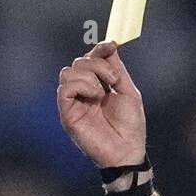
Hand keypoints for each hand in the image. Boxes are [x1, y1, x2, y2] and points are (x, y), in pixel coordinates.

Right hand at [56, 41, 145, 169]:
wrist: (127, 151)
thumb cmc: (131, 127)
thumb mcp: (128, 91)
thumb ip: (117, 69)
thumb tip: (109, 44)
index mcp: (98, 86)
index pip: (90, 59)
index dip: (98, 50)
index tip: (110, 47)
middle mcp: (83, 92)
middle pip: (79, 62)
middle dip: (97, 64)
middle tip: (112, 80)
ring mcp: (74, 102)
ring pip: (69, 71)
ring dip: (88, 75)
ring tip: (102, 92)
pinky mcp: (67, 113)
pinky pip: (64, 88)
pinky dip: (80, 85)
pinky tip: (94, 95)